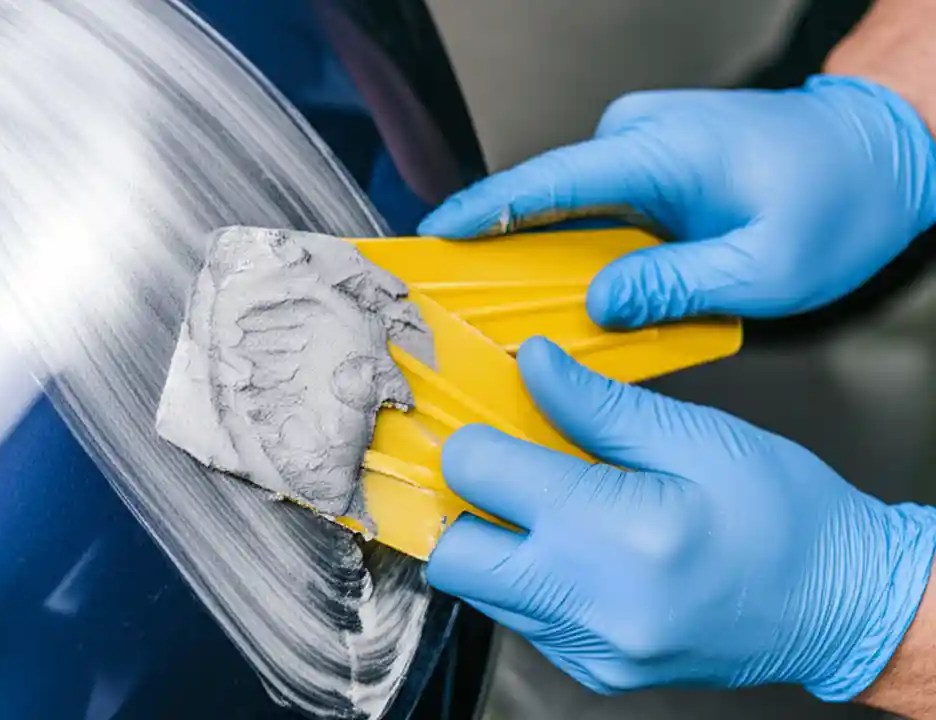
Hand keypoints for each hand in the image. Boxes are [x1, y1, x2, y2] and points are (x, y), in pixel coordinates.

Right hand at [417, 76, 935, 327]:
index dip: (483, 211)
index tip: (433, 235)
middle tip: (460, 295)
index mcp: (661, 151)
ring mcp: (643, 146)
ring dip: (543, 253)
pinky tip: (572, 287)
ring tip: (511, 305)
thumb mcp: (768, 264)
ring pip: (570, 209)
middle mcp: (640, 137)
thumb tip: (601, 303)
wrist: (879, 151)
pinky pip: (597, 209)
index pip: (549, 180)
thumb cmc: (838, 199)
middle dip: (501, 247)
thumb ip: (678, 284)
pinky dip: (579, 247)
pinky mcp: (650, 163)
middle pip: (546, 199)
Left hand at [426, 336, 935, 698]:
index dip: (479, 439)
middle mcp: (593, 603)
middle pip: (454, 553)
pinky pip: (523, 622)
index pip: (477, 473)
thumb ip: (596, 405)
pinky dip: (533, 582)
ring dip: (498, 545)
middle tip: (511, 475)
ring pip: (481, 593)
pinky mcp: (596, 673)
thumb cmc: (783, 515)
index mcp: (619, 530)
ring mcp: (592, 648)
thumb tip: (531, 364)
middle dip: (467, 505)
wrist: (840, 606)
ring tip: (557, 512)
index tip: (501, 427)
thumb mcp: (696, 436)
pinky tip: (583, 555)